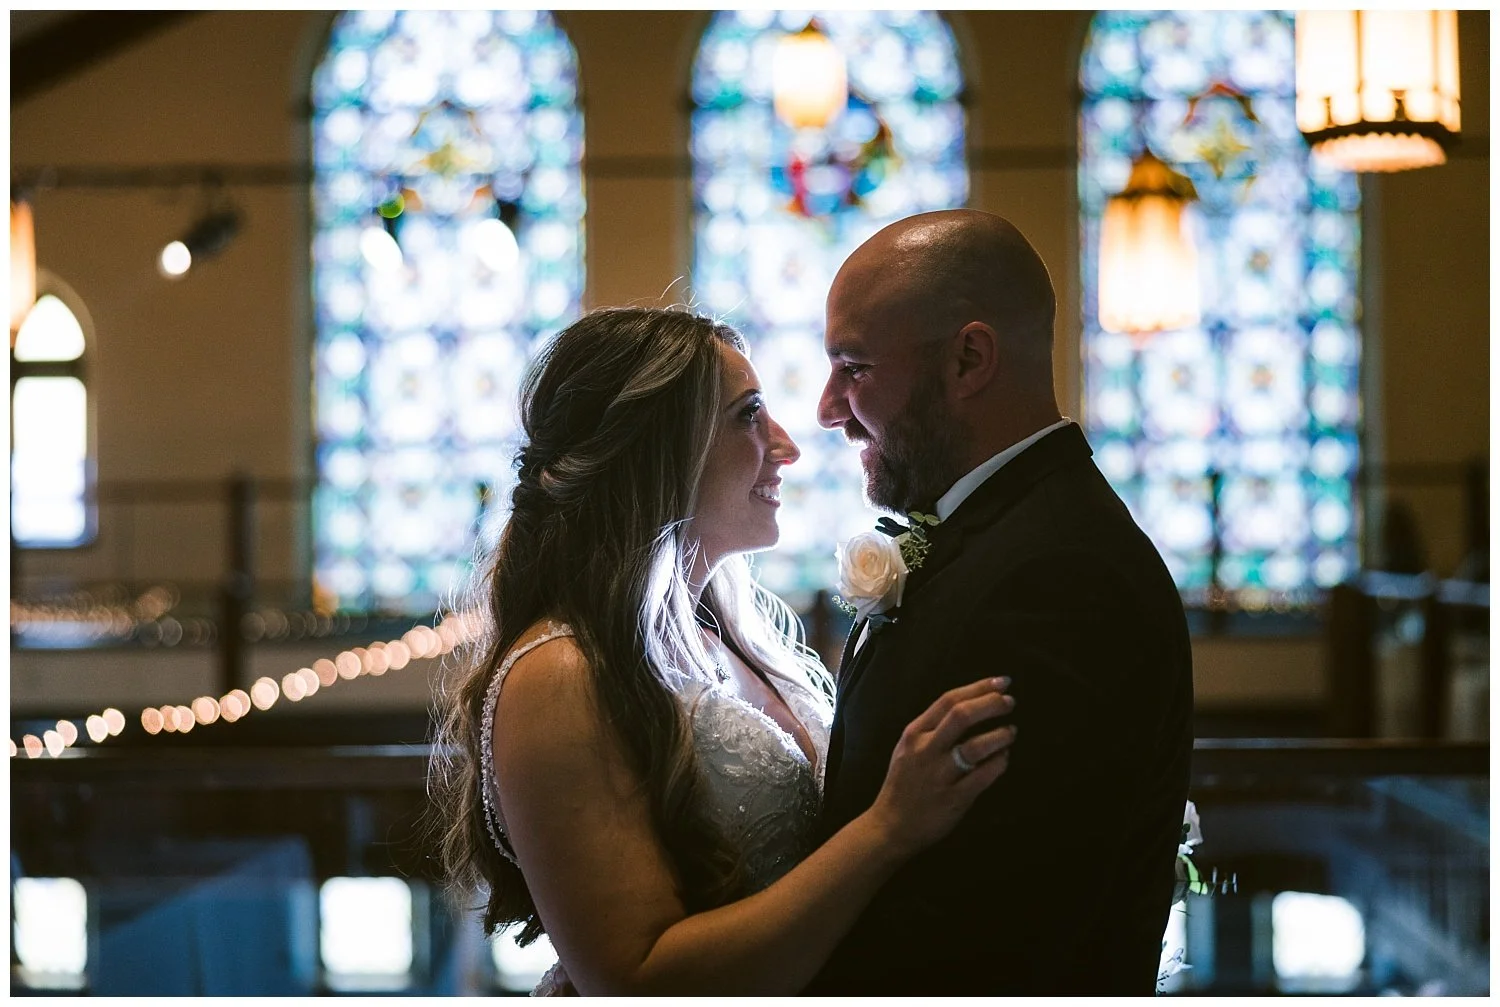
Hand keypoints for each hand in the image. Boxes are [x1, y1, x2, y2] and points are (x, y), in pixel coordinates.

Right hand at [866, 677, 1015, 857]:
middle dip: (991, 704)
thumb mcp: (908, 749)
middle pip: (961, 716)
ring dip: (999, 735)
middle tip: (1010, 702)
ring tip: (1011, 732)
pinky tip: (1005, 758)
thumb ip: (933, 729)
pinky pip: (983, 776)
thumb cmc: (903, 784)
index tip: (1002, 682)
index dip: (978, 687)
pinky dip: (999, 764)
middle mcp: (925, 750)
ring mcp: (938, 775)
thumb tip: (972, 708)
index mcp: (914, 734)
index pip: (948, 700)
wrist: (890, 827)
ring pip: (974, 746)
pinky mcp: (953, 799)